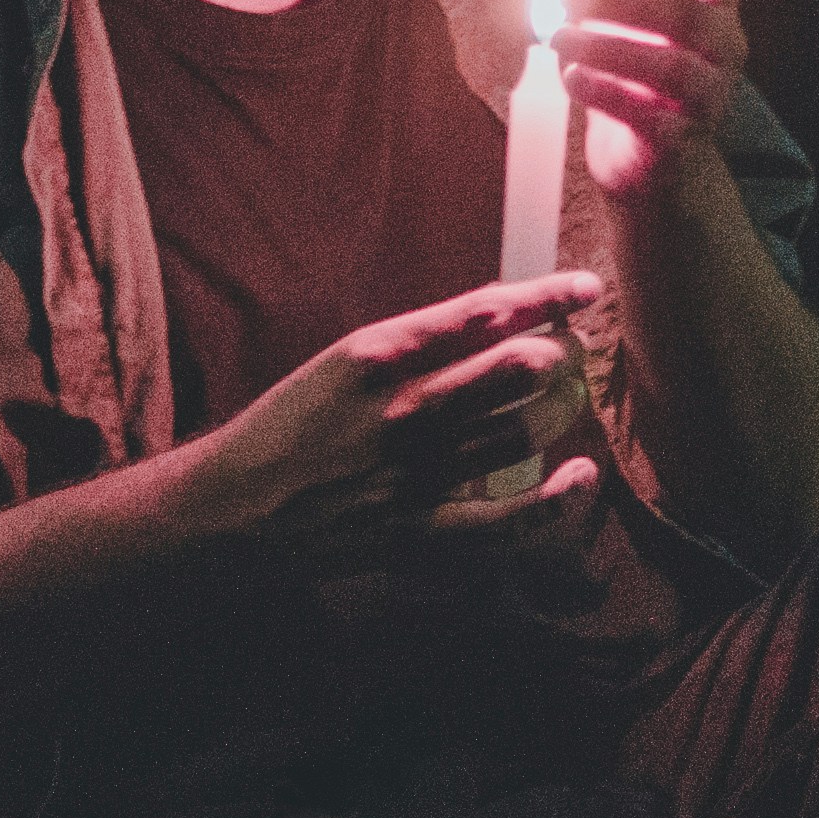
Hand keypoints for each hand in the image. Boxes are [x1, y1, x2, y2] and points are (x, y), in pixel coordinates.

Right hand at [178, 273, 607, 573]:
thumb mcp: (343, 361)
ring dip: (563, 406)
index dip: (546, 297)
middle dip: (564, 350)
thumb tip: (497, 317)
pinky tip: (580, 474)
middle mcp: (403, 408)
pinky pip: (507, 519)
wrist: (234, 506)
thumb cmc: (289, 425)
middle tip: (575, 346)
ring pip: (522, 431)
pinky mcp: (420, 528)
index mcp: (379, 354)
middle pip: (518, 368)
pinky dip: (554, 499)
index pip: (484, 313)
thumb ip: (416, 342)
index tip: (584, 289)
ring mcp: (415, 472)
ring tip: (572, 393)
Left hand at [564, 0, 741, 200]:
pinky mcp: (680, 140)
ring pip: (668, 67)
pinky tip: (569, 77)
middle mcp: (724, 43)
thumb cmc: (655, 36)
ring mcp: (708, 95)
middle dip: (620, 0)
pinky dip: (606, 94)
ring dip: (606, 47)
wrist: (656, 142)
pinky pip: (650, 117)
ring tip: (558, 37)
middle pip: (683, 14)